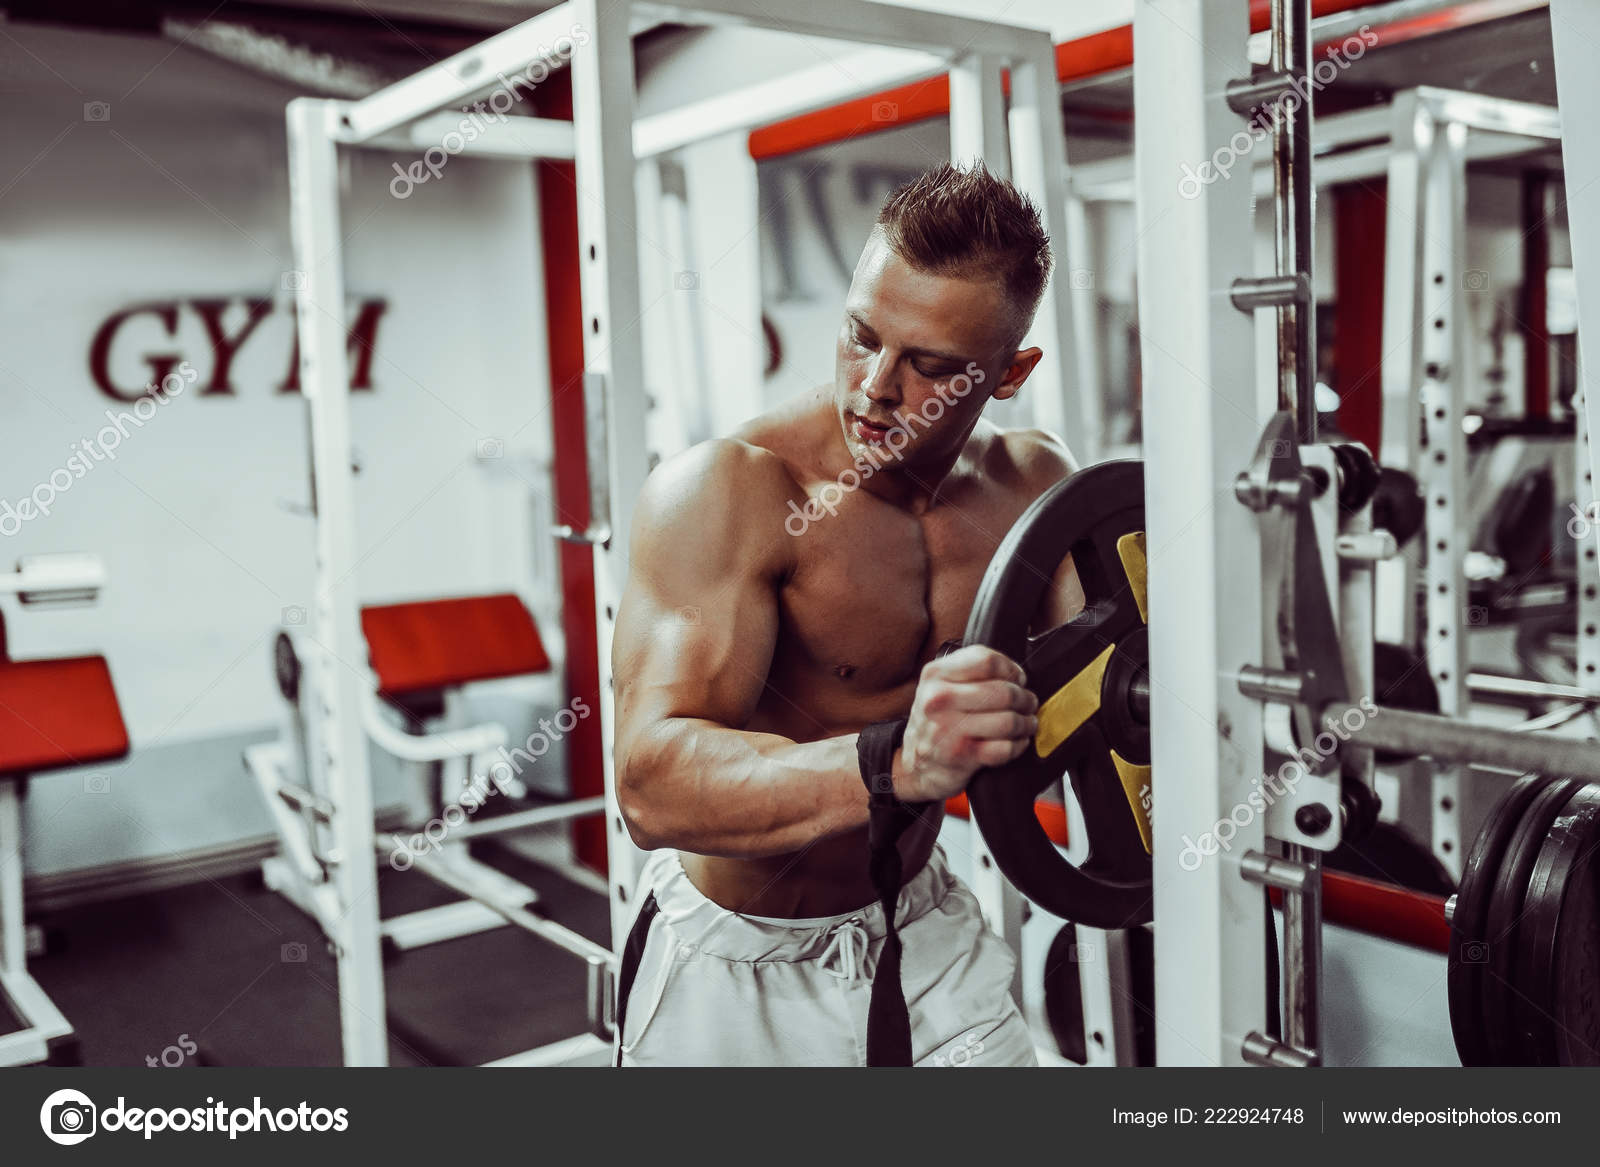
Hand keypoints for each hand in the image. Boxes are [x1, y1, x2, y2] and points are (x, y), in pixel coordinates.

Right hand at [895, 645, 1037, 802]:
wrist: (914, 764)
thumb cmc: (935, 721)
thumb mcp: (939, 685)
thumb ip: (970, 671)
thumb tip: (1014, 672)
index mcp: (935, 675)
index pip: (987, 661)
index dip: (1011, 669)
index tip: (1017, 678)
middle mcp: (938, 699)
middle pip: (1004, 691)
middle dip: (1024, 698)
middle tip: (1027, 703)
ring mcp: (948, 729)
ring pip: (1009, 720)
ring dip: (1025, 723)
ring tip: (1025, 723)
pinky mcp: (961, 756)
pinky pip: (1005, 748)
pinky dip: (1017, 745)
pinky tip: (1014, 742)